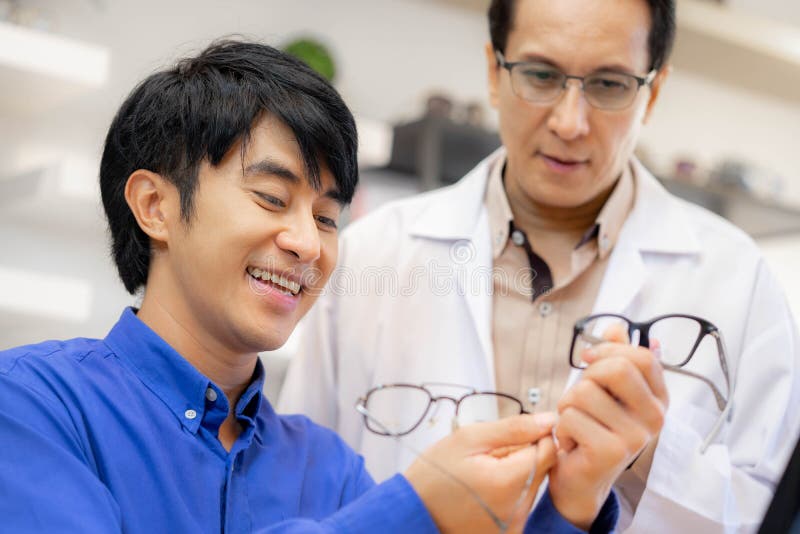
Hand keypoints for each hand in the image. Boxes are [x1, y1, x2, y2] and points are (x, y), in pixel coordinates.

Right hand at [405, 413, 556, 533]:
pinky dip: (509, 492)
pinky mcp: (509, 533)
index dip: (537, 436)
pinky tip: (485, 489)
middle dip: (523, 454)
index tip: (515, 433)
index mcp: (507, 483)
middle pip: (541, 470)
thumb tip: (549, 420)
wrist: (413, 511)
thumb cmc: (435, 472)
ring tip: (485, 472)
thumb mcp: (469, 439)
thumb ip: (514, 428)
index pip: (548, 452)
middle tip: (491, 453)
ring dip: (516, 473)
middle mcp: (516, 511)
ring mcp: (513, 526)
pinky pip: (522, 504)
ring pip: (532, 486)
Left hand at [549, 324, 668, 528]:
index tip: (589, 358)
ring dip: (567, 406)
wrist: (581, 480)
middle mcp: (655, 418)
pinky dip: (561, 427)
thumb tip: (617, 326)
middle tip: (581, 400)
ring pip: (585, 392)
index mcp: (659, 399)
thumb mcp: (606, 391)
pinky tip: (572, 442)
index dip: (609, 350)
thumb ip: (615, 358)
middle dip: (586, 378)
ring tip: (575, 424)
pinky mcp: (611, 451)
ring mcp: (636, 436)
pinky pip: (570, 417)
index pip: (642, 356)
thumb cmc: (592, 430)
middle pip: (615, 369)